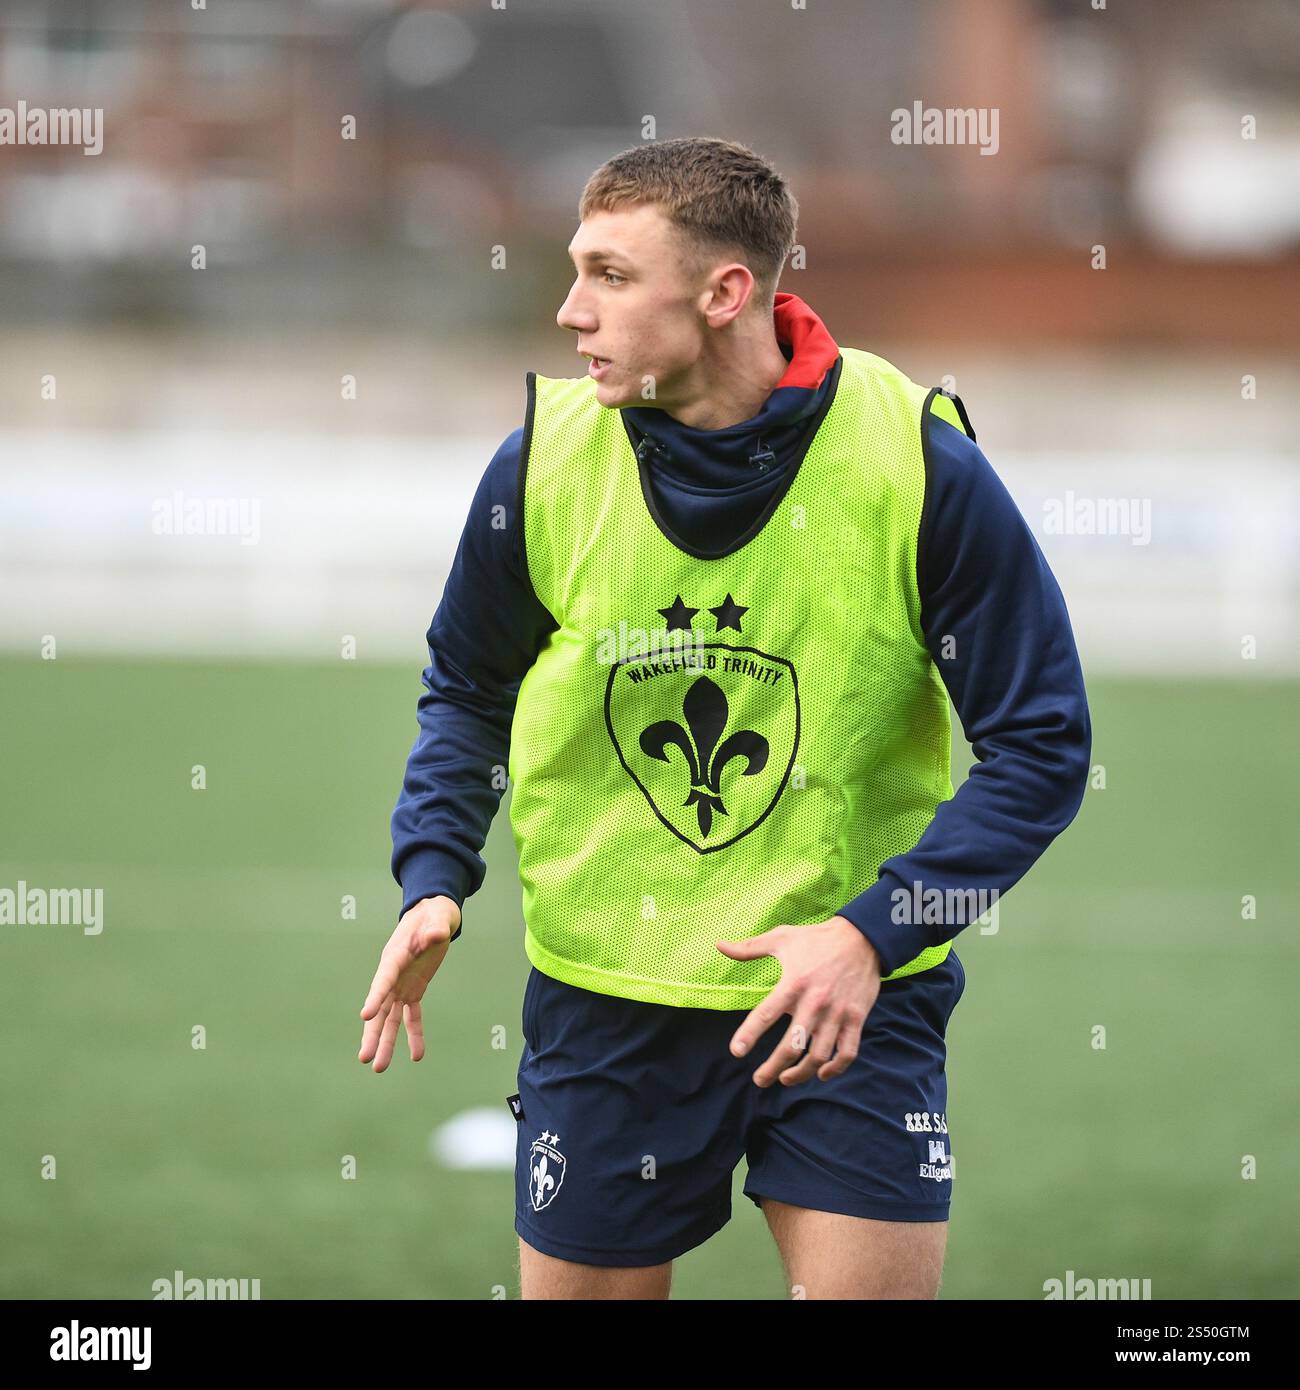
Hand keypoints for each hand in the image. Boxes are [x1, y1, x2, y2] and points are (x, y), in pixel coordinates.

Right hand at [358, 895, 460, 1072]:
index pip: (383, 980)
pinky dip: (415, 1035)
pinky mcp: (414, 991)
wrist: (434, 916)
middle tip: (365, 1058)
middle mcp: (393, 976)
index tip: (364, 1016)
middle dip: (372, 1034)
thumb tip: (436, 935)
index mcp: (394, 957)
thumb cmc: (433, 915)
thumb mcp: (437, 918)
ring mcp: (401, 985)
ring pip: (390, 1019)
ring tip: (380, 1068)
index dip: (374, 998)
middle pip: (379, 1009)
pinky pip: (412, 1016)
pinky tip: (417, 1056)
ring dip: (387, 1042)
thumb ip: (435, 929)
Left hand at [716, 916, 880, 1086]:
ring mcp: (837, 1013)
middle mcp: (815, 1003)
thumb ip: (749, 948)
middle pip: (792, 1046)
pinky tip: (821, 1073)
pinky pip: (847, 1052)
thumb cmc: (817, 938)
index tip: (736, 1051)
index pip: (766, 1014)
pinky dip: (835, 1068)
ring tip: (785, 1079)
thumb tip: (719, 945)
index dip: (749, 1034)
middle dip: (773, 1068)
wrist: (862, 937)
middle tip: (760, 1080)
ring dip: (801, 1074)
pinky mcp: (856, 1018)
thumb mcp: (782, 938)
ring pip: (818, 1056)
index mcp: (793, 983)